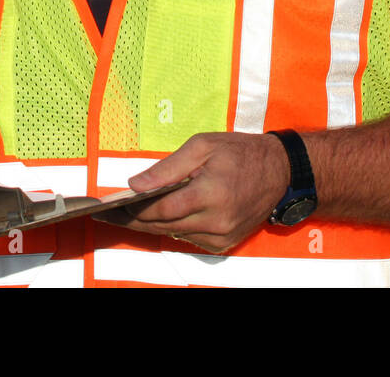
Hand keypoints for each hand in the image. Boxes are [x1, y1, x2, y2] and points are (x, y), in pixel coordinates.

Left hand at [93, 132, 289, 253]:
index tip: (108, 208)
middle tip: (110, 214)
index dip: (131, 210)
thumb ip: (168, 167)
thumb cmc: (240, 153)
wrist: (280, 172)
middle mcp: (215, 221)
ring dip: (152, 224)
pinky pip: (189, 238)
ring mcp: (221, 236)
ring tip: (130, 213)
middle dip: (134, 220)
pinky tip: (163, 215)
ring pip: (173, 234)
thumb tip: (136, 184)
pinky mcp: (224, 243)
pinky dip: (174, 227)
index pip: (160, 209)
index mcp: (209, 194)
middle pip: (162, 225)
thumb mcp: (202, 147)